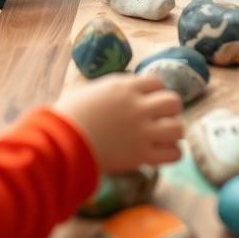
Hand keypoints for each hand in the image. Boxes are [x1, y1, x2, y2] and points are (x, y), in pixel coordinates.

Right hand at [56, 71, 183, 170]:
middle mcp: (138, 107)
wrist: (60, 144)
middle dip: (169, 109)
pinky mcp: (141, 156)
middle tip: (160, 118)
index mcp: (125, 88)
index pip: (157, 81)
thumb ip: (113, 88)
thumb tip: (124, 88)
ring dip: (173, 131)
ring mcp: (142, 132)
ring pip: (178, 127)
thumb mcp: (91, 90)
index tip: (148, 100)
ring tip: (164, 136)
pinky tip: (163, 152)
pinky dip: (172, 153)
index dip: (155, 90)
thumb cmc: (68, 115)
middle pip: (173, 102)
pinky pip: (173, 154)